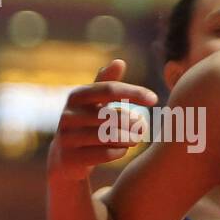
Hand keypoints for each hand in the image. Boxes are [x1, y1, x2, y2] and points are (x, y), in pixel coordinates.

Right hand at [46, 60, 157, 182]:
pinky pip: (106, 154)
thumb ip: (106, 83)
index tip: (155, 99)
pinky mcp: (70, 157)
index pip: (108, 89)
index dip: (133, 92)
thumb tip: (119, 61)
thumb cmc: (87, 124)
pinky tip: (121, 150)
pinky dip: (120, 152)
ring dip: (130, 138)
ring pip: (110, 136)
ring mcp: (67, 137)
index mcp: (77, 96)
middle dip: (134, 123)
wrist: (64, 158)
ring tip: (134, 139)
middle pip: (113, 115)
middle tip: (143, 127)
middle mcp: (68, 114)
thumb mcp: (94, 102)